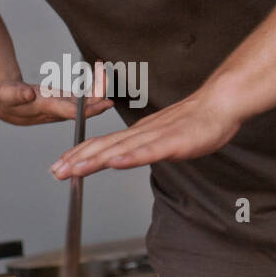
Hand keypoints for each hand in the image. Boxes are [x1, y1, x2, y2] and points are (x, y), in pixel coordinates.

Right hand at [0, 78, 113, 126]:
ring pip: (89, 99)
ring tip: (101, 65)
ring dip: (99, 84)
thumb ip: (18, 94)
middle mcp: (61, 110)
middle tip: (104, 70)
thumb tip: (29, 93)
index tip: (106, 103)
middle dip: (100, 91)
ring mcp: (66, 106)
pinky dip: (94, 83)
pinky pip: (86, 94)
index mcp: (48, 109)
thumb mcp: (7, 95)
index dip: (91, 109)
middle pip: (87, 105)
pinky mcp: (67, 100)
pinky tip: (98, 70)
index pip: (73, 113)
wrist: (7, 105)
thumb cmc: (7, 99)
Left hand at [49, 80, 242, 176]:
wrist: (220, 104)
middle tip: (56, 171)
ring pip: (120, 149)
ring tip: (74, 168)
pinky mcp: (173, 142)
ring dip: (95, 159)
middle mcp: (141, 133)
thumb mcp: (163, 137)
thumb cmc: (196, 123)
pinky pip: (149, 152)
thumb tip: (125, 156)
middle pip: (104, 146)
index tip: (60, 165)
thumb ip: (144, 147)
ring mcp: (156, 137)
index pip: (103, 144)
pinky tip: (115, 163)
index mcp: (138, 133)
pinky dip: (130, 158)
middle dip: (77, 159)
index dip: (79, 154)